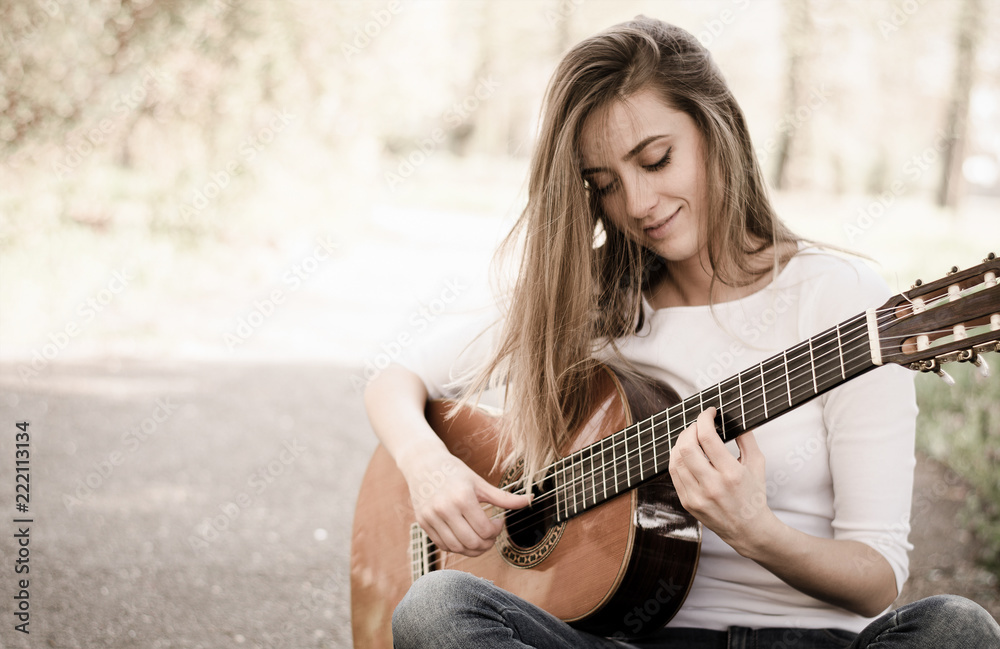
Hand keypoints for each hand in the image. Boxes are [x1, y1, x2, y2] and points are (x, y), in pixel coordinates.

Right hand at [401, 447, 531, 556]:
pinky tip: (464, 536)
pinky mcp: (423, 523)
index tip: (499, 522)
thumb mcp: (480, 483)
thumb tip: (531, 500)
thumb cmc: (454, 472)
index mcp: (462, 497)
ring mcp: (431, 517)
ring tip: (480, 539)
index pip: (484, 530)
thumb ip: (504, 497)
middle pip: (471, 543)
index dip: (496, 531)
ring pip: (457, 548)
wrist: (423, 464)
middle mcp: (445, 509)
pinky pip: (443, 545)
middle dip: (486, 544)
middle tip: (491, 535)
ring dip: (472, 549)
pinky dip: (457, 546)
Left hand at [668, 407, 777, 553]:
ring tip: (691, 437)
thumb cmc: (754, 494)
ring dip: (680, 442)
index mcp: (732, 474)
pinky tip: (685, 453)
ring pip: (676, 460)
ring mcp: (697, 496)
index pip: (708, 438)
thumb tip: (732, 416)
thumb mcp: (757, 463)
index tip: (709, 412)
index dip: (705, 419)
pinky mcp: (687, 503)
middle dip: (690, 429)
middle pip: (686, 447)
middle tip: (698, 425)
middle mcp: (712, 486)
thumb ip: (746, 438)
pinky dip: (676, 458)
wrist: (748, 529)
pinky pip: (674, 474)